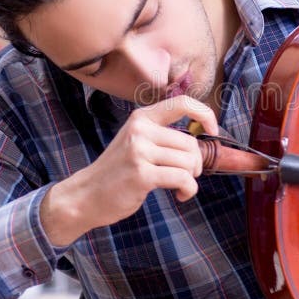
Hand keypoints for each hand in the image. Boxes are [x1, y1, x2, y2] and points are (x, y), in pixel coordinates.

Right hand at [40, 95, 217, 245]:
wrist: (86, 195)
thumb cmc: (119, 171)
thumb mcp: (137, 141)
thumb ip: (163, 135)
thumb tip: (203, 133)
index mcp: (142, 118)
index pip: (182, 102)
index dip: (205, 114)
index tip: (213, 130)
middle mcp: (141, 130)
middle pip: (191, 143)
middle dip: (195, 163)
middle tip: (184, 175)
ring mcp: (139, 151)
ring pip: (189, 162)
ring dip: (191, 179)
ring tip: (179, 186)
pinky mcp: (142, 174)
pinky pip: (183, 179)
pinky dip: (188, 190)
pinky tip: (180, 195)